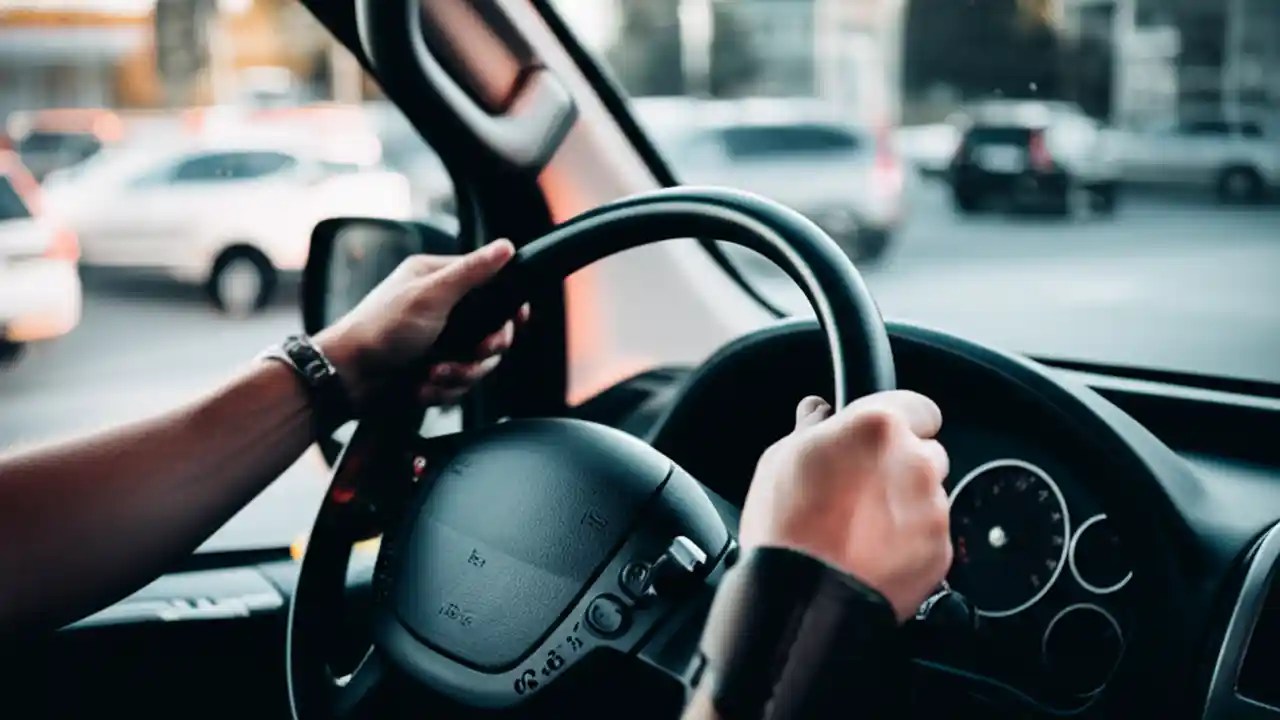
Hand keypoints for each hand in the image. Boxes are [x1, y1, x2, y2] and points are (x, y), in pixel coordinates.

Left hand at [316, 240, 528, 409]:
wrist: (348, 380)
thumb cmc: (380, 329)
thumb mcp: (430, 295)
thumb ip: (471, 272)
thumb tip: (506, 246)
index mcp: (439, 280)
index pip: (492, 285)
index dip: (508, 306)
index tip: (516, 319)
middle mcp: (443, 309)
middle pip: (493, 330)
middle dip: (485, 349)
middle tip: (476, 352)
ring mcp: (439, 342)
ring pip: (479, 363)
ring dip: (460, 374)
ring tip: (435, 374)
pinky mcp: (434, 371)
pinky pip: (460, 385)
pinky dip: (443, 390)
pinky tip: (422, 387)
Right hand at [738, 391, 951, 622]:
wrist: (803, 599)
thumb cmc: (787, 526)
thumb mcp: (781, 459)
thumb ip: (810, 427)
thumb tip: (816, 411)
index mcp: (878, 427)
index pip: (919, 406)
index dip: (900, 422)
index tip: (882, 438)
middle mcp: (915, 462)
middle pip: (926, 452)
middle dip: (902, 466)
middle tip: (863, 487)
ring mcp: (932, 509)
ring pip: (930, 495)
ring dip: (906, 504)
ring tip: (864, 526)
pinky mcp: (939, 550)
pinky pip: (930, 534)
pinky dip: (910, 540)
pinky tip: (874, 550)